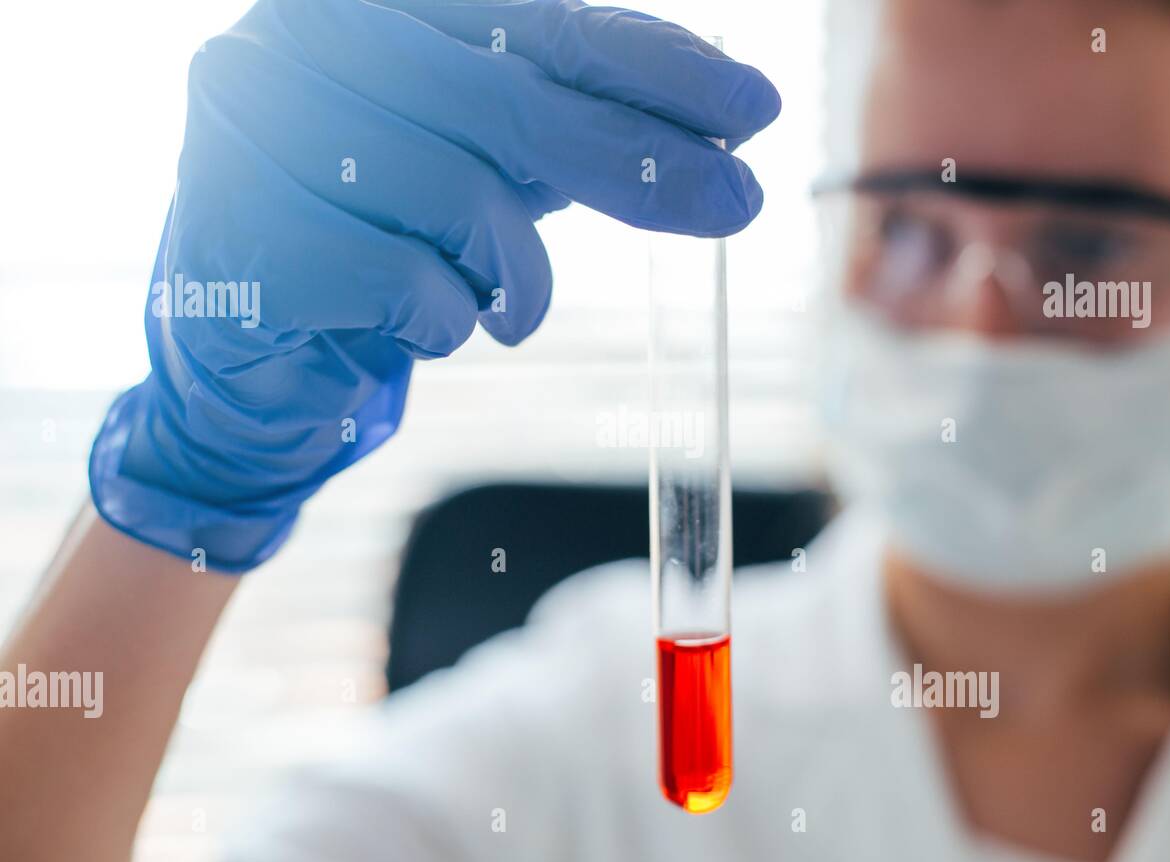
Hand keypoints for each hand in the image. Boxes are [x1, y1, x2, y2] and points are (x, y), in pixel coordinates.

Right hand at [90, 0, 779, 571]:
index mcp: (364, 2)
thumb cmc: (376, 233)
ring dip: (517, 274)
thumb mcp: (479, 163)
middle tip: (734, 205)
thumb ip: (566, 124)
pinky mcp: (240, 236)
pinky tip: (429, 325)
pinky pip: (401, 281)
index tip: (754, 110)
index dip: (655, 68)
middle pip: (508, 103)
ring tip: (514, 307)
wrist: (245, 344)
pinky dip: (444, 320)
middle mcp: (296, 41)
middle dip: (638, 164)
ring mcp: (250, 134)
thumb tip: (725, 117)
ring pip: (459, 197)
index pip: (537, 25)